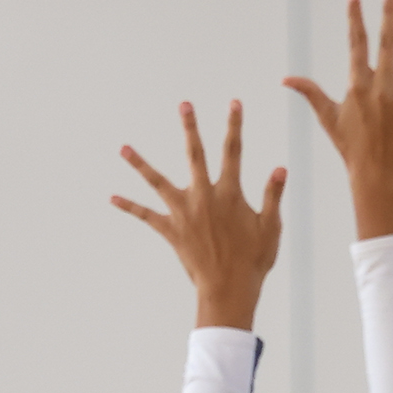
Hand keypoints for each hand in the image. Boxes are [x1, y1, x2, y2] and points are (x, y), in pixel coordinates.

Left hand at [114, 101, 285, 330]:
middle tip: (184, 105)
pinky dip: (129, 206)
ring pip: (157, 182)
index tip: (234, 103)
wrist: (228, 289)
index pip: (233, 151)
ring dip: (140, 164)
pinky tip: (113, 198)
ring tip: (123, 148)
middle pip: (195, 155)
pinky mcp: (170, 230)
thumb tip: (280, 168)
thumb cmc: (253, 261)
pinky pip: (145, 216)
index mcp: (229, 193)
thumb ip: (272, 196)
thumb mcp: (271, 227)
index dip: (235, 125)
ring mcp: (184, 213)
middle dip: (190, 128)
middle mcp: (203, 197)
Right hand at [284, 0, 392, 239]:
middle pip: (389, 41)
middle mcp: (385, 86)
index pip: (355, 44)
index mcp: (360, 85)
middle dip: (389, 12)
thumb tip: (285, 79)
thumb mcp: (329, 118)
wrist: (378, 177)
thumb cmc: (352, 147)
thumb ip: (311, 92)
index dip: (354, 17)